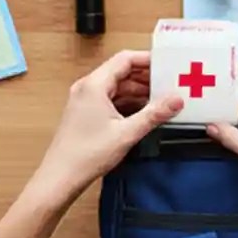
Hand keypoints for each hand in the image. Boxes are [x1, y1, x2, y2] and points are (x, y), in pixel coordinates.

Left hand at [31, 50, 182, 205]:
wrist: (60, 177)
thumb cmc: (86, 155)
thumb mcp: (127, 133)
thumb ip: (154, 114)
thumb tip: (176, 100)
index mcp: (94, 85)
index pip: (125, 59)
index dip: (147, 60)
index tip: (167, 65)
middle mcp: (87, 88)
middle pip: (121, 71)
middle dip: (146, 76)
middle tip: (169, 82)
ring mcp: (85, 100)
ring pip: (116, 86)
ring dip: (138, 90)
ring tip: (161, 97)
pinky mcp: (86, 112)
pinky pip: (110, 98)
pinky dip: (128, 101)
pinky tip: (144, 111)